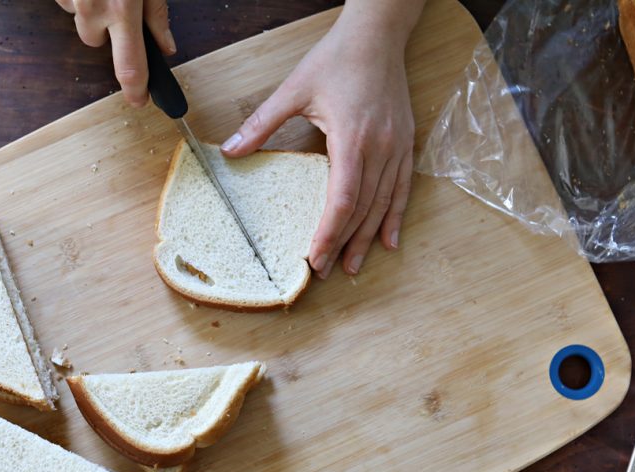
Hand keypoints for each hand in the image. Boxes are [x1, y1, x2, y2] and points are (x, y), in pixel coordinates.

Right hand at [55, 0, 176, 106]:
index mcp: (122, 9)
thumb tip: (165, 47)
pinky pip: (67, 2)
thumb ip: (156, 14)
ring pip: (80, 19)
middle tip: (116, 4)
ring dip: (90, 8)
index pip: (130, 66)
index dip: (135, 89)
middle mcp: (92, 8)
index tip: (139, 100)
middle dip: (105, 28)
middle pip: (94, 41)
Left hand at [221, 0, 424, 277]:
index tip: (314, 258)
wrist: (377, 36)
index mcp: (351, 138)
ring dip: (368, 238)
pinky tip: (389, 241)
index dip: (329, 233)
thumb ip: (261, 124)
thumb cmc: (336, 60)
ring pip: (383, 204)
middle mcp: (379, 148)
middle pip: (363, 209)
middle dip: (343, 244)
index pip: (342, 199)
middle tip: (324, 272)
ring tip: (352, 266)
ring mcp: (396, 148)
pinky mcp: (405, 145)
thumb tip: (229, 151)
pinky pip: (402, 189)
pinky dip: (395, 217)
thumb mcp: (292, 90)